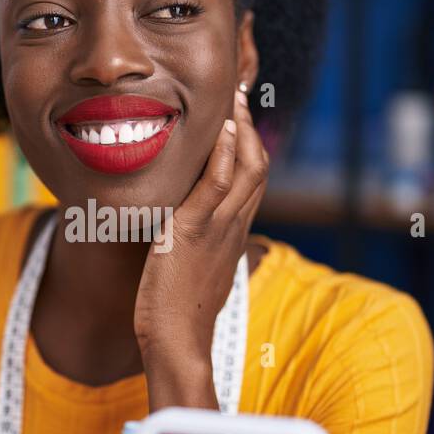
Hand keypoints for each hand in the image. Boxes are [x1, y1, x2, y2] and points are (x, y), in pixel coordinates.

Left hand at [133, 84, 268, 425]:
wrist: (175, 341)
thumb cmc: (176, 311)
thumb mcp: (192, 267)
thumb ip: (194, 242)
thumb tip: (179, 226)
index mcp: (234, 232)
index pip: (251, 178)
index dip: (249, 144)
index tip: (238, 116)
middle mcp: (234, 226)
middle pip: (258, 164)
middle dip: (250, 125)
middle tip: (240, 92)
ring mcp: (220, 228)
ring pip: (247, 168)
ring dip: (242, 129)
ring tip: (234, 97)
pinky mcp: (197, 232)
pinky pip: (219, 185)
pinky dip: (224, 153)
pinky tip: (221, 129)